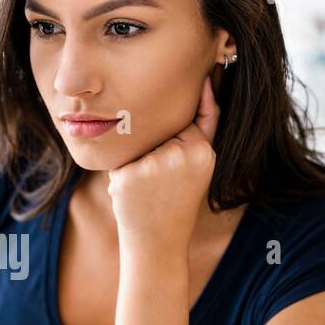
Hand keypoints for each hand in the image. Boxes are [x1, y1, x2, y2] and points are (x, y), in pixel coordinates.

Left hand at [106, 75, 218, 259]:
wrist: (158, 243)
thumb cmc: (177, 199)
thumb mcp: (201, 162)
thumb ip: (205, 122)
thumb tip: (203, 82)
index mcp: (204, 150)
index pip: (182, 121)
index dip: (174, 139)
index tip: (175, 159)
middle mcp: (181, 155)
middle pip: (158, 131)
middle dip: (154, 150)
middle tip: (160, 183)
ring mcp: (154, 165)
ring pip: (137, 144)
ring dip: (136, 162)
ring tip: (147, 190)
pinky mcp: (129, 175)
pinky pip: (119, 159)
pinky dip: (121, 174)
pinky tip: (132, 195)